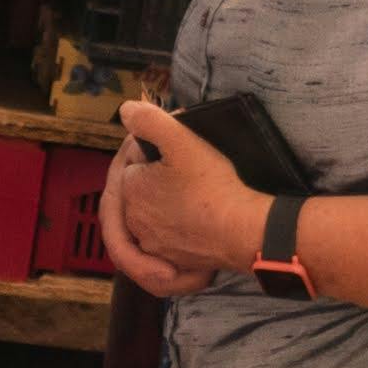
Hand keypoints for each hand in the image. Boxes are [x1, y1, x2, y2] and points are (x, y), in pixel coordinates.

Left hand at [104, 104, 252, 291]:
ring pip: (151, 212)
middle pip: (140, 189)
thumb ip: (150, 120)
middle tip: (186, 168)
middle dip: (154, 177)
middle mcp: (133, 219)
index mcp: (130, 189)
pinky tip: (191, 215)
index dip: (152, 153)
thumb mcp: (182, 141)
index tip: (177, 149)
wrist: (240, 230)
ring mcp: (151, 242)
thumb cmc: (212, 185)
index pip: (132, 163)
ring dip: (162, 200)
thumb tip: (126, 109)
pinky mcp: (169, 258)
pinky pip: (164, 236)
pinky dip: (173, 224)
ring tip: (190, 189)